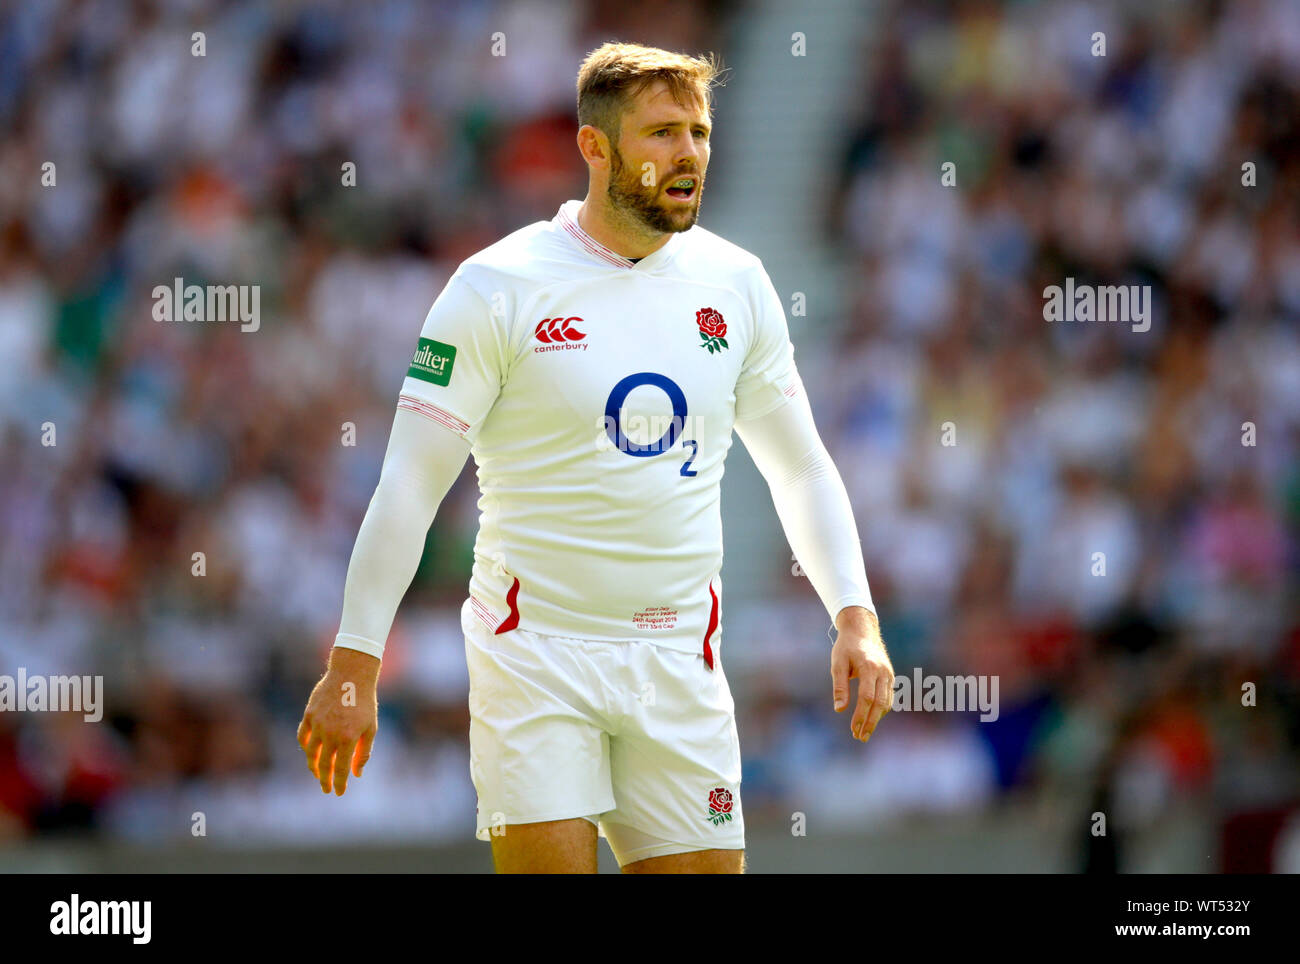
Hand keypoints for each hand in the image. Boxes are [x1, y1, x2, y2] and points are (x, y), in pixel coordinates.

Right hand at [297, 647, 380, 794]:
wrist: (351, 674)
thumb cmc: (365, 702)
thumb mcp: (371, 727)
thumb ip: (364, 752)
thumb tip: (357, 774)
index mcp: (348, 738)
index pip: (340, 769)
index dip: (339, 783)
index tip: (338, 793)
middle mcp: (330, 734)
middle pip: (323, 765)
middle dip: (325, 780)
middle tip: (326, 789)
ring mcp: (317, 724)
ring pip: (310, 753)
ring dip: (313, 767)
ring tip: (318, 774)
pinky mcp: (309, 715)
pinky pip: (303, 736)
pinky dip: (305, 747)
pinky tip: (310, 753)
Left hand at [830, 606, 893, 742]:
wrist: (862, 630)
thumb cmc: (846, 647)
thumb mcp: (837, 663)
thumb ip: (839, 686)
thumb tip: (839, 709)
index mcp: (869, 668)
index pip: (867, 698)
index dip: (861, 715)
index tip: (853, 729)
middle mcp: (883, 672)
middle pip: (880, 703)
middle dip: (870, 722)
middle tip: (860, 737)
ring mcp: (889, 674)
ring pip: (886, 702)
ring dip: (876, 719)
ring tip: (863, 732)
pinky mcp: (890, 676)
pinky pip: (888, 697)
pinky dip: (881, 710)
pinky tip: (871, 719)